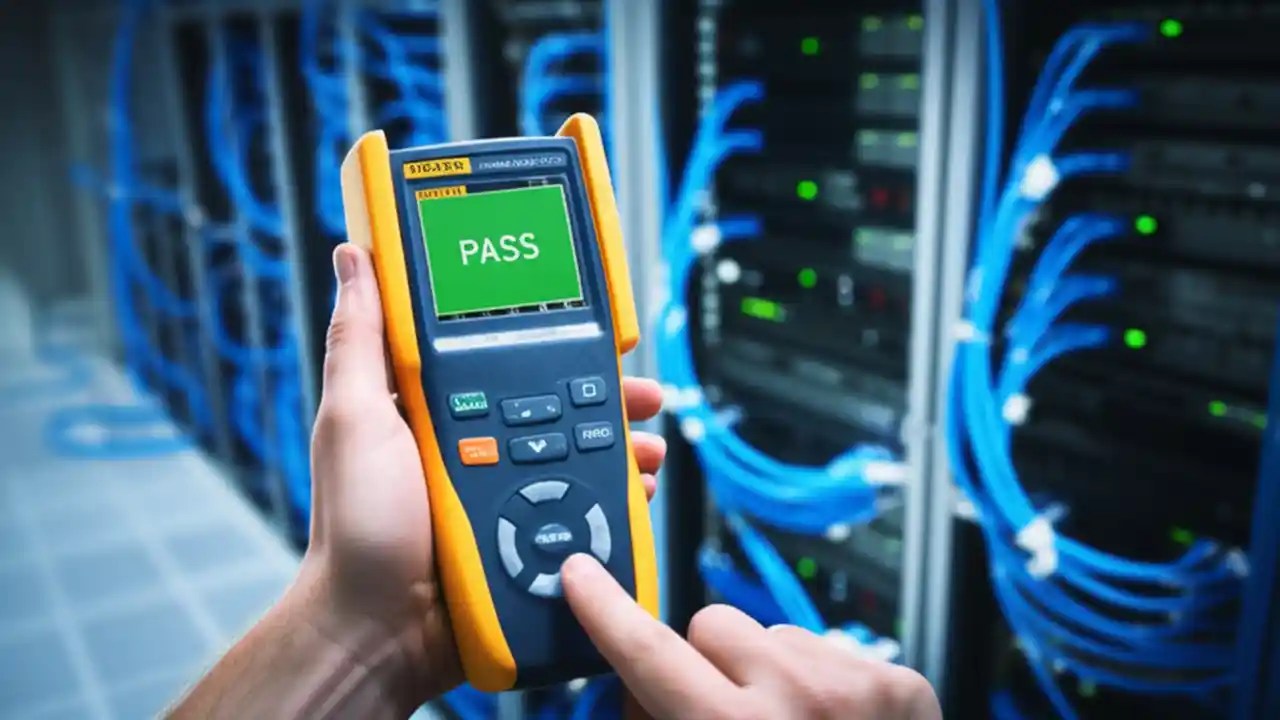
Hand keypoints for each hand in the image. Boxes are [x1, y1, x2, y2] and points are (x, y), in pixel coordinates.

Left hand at [294, 243, 667, 706]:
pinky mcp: (526, 534)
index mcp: (435, 407)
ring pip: (577, 453)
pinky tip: (634, 488)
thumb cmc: (355, 528)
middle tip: (641, 390)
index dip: (551, 338)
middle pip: (555, 403)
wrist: (378, 629)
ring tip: (647, 442)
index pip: (503, 356)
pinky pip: (582, 507)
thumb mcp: (351, 418)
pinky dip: (615, 496)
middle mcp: (473, 444)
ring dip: (621, 444)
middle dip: (607, 394)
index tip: (589, 328)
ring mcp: (502, 490)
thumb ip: (360, 339)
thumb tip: (354, 256)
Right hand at [562, 554, 940, 719]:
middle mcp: (797, 698)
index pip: (651, 653)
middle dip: (705, 662)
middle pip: (710, 627)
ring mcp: (855, 683)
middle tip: (720, 714)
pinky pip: (827, 650)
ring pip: (772, 634)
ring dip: (768, 672)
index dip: (607, 611)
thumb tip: (635, 688)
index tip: (581, 574)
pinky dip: (820, 682)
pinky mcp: (899, 681)